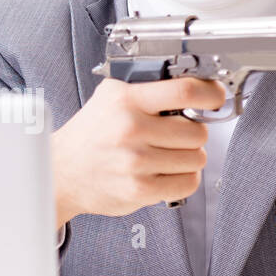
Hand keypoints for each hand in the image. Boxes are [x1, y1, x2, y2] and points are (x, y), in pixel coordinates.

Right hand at [52, 77, 226, 229]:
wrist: (61, 172)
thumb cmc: (88, 136)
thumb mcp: (109, 98)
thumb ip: (145, 88)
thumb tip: (190, 87)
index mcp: (126, 101)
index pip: (185, 92)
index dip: (210, 94)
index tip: (214, 97)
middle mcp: (131, 129)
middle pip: (197, 131)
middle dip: (193, 133)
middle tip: (177, 135)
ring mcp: (136, 161)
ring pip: (196, 158)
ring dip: (188, 157)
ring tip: (167, 155)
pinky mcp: (141, 189)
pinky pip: (187, 182)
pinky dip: (183, 178)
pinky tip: (166, 172)